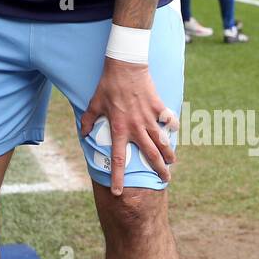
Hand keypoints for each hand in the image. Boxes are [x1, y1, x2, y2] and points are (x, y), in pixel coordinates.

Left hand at [80, 56, 178, 190]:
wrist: (125, 65)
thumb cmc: (107, 85)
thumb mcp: (94, 103)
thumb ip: (88, 120)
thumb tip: (83, 133)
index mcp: (119, 129)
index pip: (118, 160)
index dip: (118, 178)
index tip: (118, 193)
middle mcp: (136, 127)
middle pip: (150, 155)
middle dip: (159, 170)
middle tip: (165, 180)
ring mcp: (149, 118)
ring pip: (163, 141)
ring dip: (169, 153)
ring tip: (173, 162)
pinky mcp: (158, 107)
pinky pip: (168, 120)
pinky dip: (172, 126)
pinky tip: (174, 130)